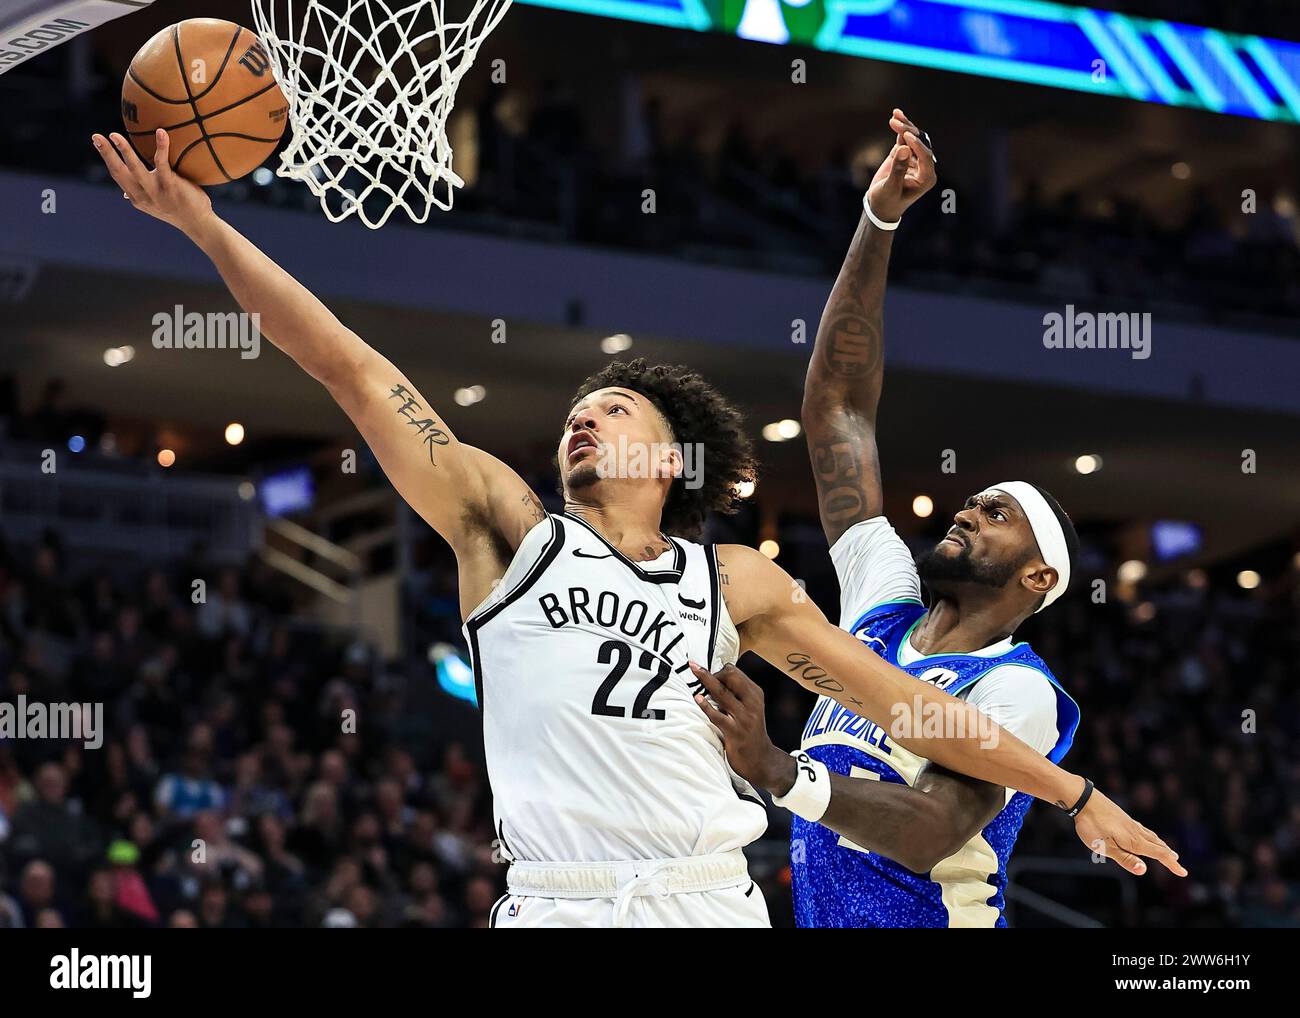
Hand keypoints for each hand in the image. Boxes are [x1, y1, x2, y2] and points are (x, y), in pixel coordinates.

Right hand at [92, 129, 214, 235]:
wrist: (199, 224)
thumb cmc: (180, 210)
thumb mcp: (156, 203)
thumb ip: (141, 195)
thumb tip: (123, 193)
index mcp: (137, 197)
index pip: (118, 175)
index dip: (107, 158)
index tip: (98, 142)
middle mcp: (142, 196)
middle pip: (119, 172)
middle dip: (106, 154)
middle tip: (95, 136)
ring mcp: (156, 192)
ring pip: (135, 169)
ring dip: (124, 151)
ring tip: (115, 135)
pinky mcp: (170, 187)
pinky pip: (163, 164)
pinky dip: (161, 147)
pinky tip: (161, 132)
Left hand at [689, 661, 793, 793]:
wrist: (761, 759)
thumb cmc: (750, 732)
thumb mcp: (749, 709)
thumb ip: (736, 695)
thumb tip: (713, 679)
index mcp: (755, 694)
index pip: (736, 673)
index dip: (718, 670)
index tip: (705, 671)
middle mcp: (752, 703)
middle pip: (731, 677)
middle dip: (712, 671)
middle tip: (695, 669)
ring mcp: (744, 717)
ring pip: (722, 693)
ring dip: (706, 680)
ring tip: (694, 671)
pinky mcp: (735, 732)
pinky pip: (717, 716)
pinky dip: (706, 706)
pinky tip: (698, 699)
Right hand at [865, 107, 936, 222]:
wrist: (878, 207)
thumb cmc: (886, 201)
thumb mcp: (890, 188)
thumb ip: (897, 169)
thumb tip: (903, 148)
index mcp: (926, 178)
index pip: (925, 157)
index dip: (916, 145)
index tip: (905, 135)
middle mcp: (923, 167)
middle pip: (920, 144)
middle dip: (909, 132)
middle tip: (896, 123)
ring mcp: (914, 160)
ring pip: (912, 139)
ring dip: (905, 127)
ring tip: (895, 115)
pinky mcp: (904, 155)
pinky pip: (904, 139)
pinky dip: (900, 129)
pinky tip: (895, 116)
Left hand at [1073, 786, 1186, 876]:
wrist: (1083, 799)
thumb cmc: (1092, 825)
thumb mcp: (1105, 847)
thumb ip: (1125, 859)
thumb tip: (1144, 871)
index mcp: (1134, 841)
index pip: (1158, 854)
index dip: (1171, 864)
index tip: (1183, 872)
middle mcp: (1136, 831)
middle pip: (1158, 845)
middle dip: (1168, 856)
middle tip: (1178, 864)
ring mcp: (1129, 822)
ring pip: (1150, 836)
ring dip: (1161, 845)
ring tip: (1167, 850)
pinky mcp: (1122, 817)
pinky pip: (1142, 829)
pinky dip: (1150, 835)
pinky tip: (1145, 834)